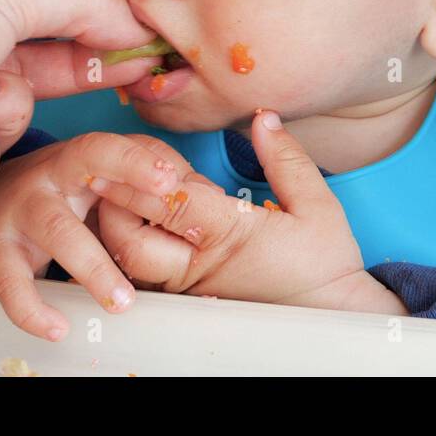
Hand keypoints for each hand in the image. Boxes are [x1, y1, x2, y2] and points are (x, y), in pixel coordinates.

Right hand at [0, 132, 218, 339]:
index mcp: (81, 158)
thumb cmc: (61, 196)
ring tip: (124, 302)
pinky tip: (59, 328)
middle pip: (87, 165)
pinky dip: (33, 309)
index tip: (172, 180)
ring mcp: (22, 210)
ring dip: (93, 267)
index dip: (140, 160)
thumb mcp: (96, 184)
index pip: (112, 147)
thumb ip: (141, 188)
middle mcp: (51, 175)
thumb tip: (209, 202)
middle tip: (167, 199)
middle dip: (127, 179)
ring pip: (57, 231)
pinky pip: (10, 281)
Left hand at [93, 110, 406, 313]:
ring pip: (132, 266)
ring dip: (117, 231)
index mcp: (228, 236)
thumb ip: (286, 160)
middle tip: (105, 175)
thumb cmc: (323, 265)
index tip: (119, 158)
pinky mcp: (189, 300)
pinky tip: (133, 228)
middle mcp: (200, 266)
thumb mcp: (317, 205)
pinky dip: (131, 253)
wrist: (330, 316)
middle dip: (113, 207)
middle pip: (133, 242)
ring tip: (112, 198)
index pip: (172, 203)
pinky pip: (146, 279)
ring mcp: (191, 288)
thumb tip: (263, 120)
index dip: (141, 180)